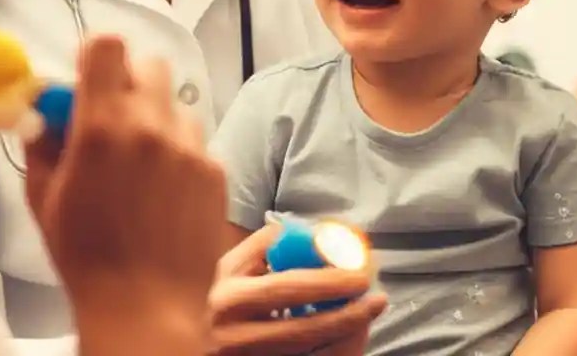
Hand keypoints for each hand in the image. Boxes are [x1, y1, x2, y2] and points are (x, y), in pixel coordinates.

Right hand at [24, 35, 224, 353]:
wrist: (145, 307)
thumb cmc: (86, 257)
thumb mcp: (44, 197)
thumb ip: (43, 142)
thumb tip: (43, 109)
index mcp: (101, 126)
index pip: (107, 47)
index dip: (96, 56)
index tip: (88, 77)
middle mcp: (150, 127)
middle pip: (149, 65)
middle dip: (129, 83)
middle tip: (114, 117)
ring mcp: (189, 148)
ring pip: (176, 105)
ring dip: (157, 120)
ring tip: (142, 164)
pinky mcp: (215, 171)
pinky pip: (196, 142)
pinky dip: (180, 155)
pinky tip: (165, 193)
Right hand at [208, 225, 386, 355]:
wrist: (201, 342)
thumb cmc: (224, 298)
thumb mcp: (232, 268)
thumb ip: (264, 245)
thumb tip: (312, 232)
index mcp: (230, 298)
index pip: (285, 288)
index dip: (326, 281)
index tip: (358, 272)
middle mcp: (235, 336)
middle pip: (302, 330)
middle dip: (345, 314)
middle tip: (376, 298)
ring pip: (309, 354)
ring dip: (346, 336)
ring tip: (369, 314)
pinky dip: (335, 350)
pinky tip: (351, 335)